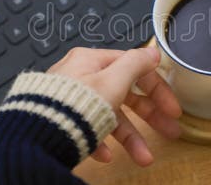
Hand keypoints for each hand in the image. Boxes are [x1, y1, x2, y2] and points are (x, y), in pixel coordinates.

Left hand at [46, 46, 181, 165]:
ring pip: (109, 116)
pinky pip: (88, 129)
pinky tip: (106, 155)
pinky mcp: (63, 119)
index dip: (157, 89)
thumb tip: (152, 52)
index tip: (172, 109)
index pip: (134, 69)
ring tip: (143, 157)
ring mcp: (71, 99)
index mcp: (91, 60)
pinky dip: (101, 142)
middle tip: (169, 131)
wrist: (37, 133)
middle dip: (149, 118)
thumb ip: (136, 64)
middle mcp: (81, 76)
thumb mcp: (113, 80)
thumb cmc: (73, 104)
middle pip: (125, 95)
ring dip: (130, 138)